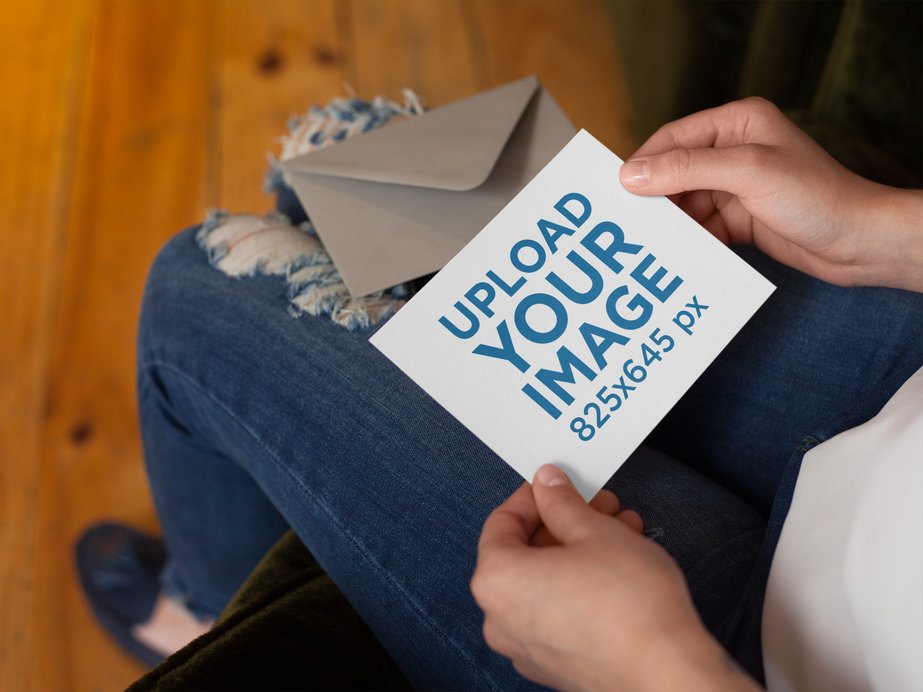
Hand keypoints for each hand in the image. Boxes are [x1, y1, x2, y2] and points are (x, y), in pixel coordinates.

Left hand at [471, 465, 758, 691]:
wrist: (666, 671)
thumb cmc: (628, 602)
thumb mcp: (595, 531)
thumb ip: (562, 502)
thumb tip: (547, 483)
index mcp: (496, 581)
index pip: (501, 523)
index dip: (533, 497)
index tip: (556, 485)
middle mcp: (500, 619)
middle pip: (526, 553)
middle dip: (565, 523)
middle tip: (598, 504)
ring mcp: (527, 648)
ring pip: (546, 582)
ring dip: (580, 550)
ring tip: (622, 528)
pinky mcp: (556, 665)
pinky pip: (558, 611)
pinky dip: (581, 584)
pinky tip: (620, 563)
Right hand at [619, 97, 922, 291]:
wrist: (860, 244)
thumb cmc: (818, 197)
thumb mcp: (748, 173)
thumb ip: (687, 169)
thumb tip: (632, 174)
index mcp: (738, 123)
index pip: (675, 138)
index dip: (644, 163)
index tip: (615, 190)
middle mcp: (735, 151)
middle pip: (675, 172)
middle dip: (653, 197)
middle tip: (625, 221)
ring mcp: (737, 187)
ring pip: (685, 202)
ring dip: (669, 222)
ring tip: (647, 242)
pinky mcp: (740, 219)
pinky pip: (701, 226)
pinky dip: (688, 239)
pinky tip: (674, 254)